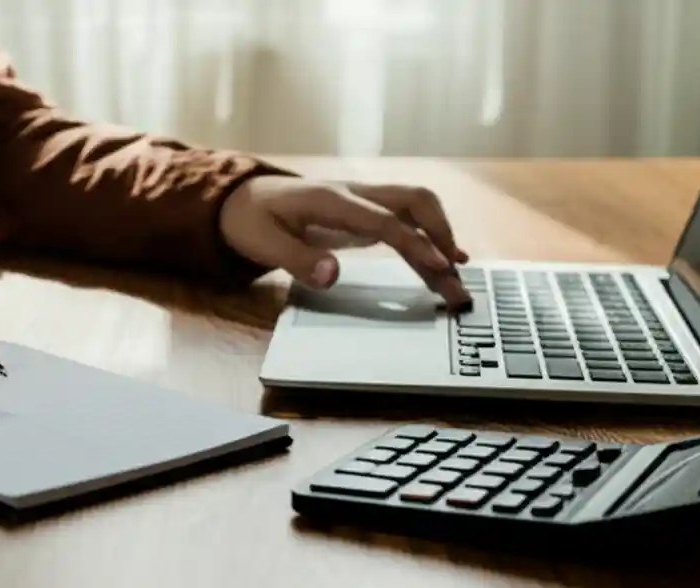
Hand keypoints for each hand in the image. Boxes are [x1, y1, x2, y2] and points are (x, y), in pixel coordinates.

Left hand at [219, 176, 470, 306]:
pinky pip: (404, 224)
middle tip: (457, 275)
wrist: (241, 199)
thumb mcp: (262, 243)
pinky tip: (440, 267)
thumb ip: (297, 259)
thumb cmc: (251, 221)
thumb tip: (333, 276)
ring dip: (439, 241)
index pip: (383, 219)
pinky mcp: (363, 215)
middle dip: (441, 234)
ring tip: (458, 282)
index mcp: (331, 199)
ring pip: (415, 210)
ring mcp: (362, 202)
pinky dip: (425, 244)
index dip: (414, 242)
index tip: (440, 266)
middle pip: (413, 199)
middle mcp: (354, 194)